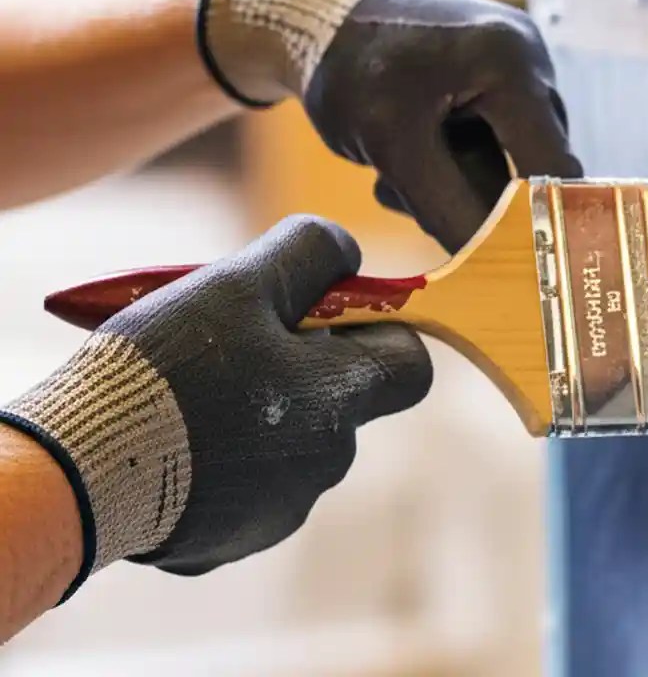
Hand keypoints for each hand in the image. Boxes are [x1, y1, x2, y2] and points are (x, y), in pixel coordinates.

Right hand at [0, 216, 431, 595]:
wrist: (88, 470)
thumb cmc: (171, 367)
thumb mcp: (240, 283)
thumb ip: (308, 255)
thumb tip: (348, 255)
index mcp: (341, 397)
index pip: (412, 366)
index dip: (381, 332)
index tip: (328, 314)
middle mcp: (328, 460)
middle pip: (339, 400)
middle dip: (301, 369)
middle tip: (234, 344)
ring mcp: (283, 507)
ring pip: (288, 443)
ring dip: (256, 416)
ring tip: (187, 393)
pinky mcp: (234, 539)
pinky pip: (241, 488)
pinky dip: (216, 464)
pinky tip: (166, 443)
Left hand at [199, 0, 583, 251]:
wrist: (321, 16)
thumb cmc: (349, 70)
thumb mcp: (391, 147)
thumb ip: (447, 208)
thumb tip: (493, 263)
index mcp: (512, 65)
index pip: (554, 168)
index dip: (541, 221)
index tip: (516, 261)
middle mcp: (530, 62)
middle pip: (535, 168)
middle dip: (479, 196)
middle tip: (413, 191)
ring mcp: (519, 69)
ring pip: (510, 162)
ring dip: (459, 182)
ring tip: (400, 166)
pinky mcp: (501, 80)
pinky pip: (495, 143)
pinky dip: (454, 161)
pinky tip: (414, 149)